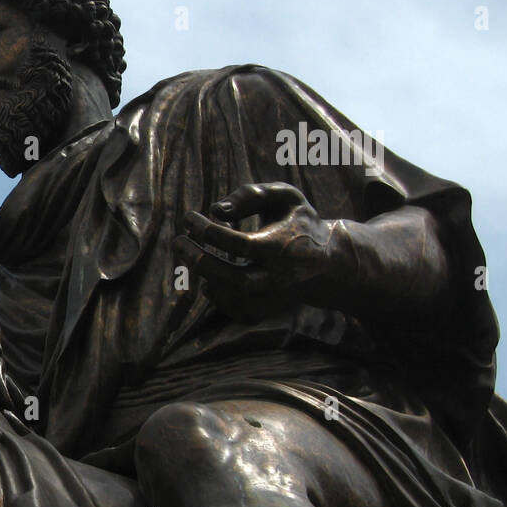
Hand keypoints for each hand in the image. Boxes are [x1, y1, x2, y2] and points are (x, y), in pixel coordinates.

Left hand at [172, 183, 338, 321]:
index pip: (239, 244)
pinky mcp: (268, 311)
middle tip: (177, 242)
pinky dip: (218, 297)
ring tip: (192, 255)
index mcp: (282, 247)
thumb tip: (215, 210)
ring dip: (206, 277)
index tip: (189, 218)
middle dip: (200, 261)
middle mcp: (279, 277)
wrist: (329, 262)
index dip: (208, 231)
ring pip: (233, 298)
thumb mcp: (285, 198)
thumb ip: (251, 196)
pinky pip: (236, 311)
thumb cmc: (299, 223)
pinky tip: (210, 278)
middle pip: (234, 279)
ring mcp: (273, 298)